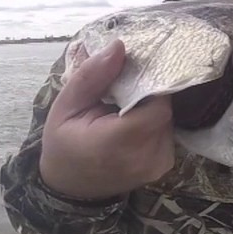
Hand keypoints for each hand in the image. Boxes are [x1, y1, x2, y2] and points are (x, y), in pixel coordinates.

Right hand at [39, 40, 175, 200]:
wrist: (72, 188)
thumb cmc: (64, 145)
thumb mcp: (66, 106)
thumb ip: (92, 77)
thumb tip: (119, 45)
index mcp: (119, 143)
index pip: (157, 102)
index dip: (148, 82)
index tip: (129, 71)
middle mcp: (146, 157)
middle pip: (164, 108)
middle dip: (146, 93)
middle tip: (121, 89)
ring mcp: (159, 164)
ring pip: (168, 117)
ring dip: (149, 107)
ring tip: (122, 107)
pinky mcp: (165, 164)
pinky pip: (166, 129)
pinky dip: (151, 121)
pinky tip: (130, 122)